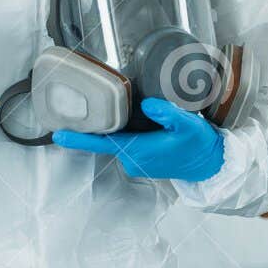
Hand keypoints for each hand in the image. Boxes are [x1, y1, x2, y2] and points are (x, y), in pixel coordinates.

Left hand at [52, 97, 224, 180]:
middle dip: (98, 125)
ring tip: (120, 110)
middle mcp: (132, 159)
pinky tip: (135, 122)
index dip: (79, 139)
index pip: (102, 143)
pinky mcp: (142, 162)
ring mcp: (136, 163)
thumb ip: (166, 112)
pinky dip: (126, 133)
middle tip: (87, 106)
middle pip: (107, 139)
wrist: (210, 164)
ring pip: (118, 141)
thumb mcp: (187, 123)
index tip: (58, 135)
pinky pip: (126, 145)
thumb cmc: (198, 143)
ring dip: (116, 127)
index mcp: (138, 149)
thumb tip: (146, 103)